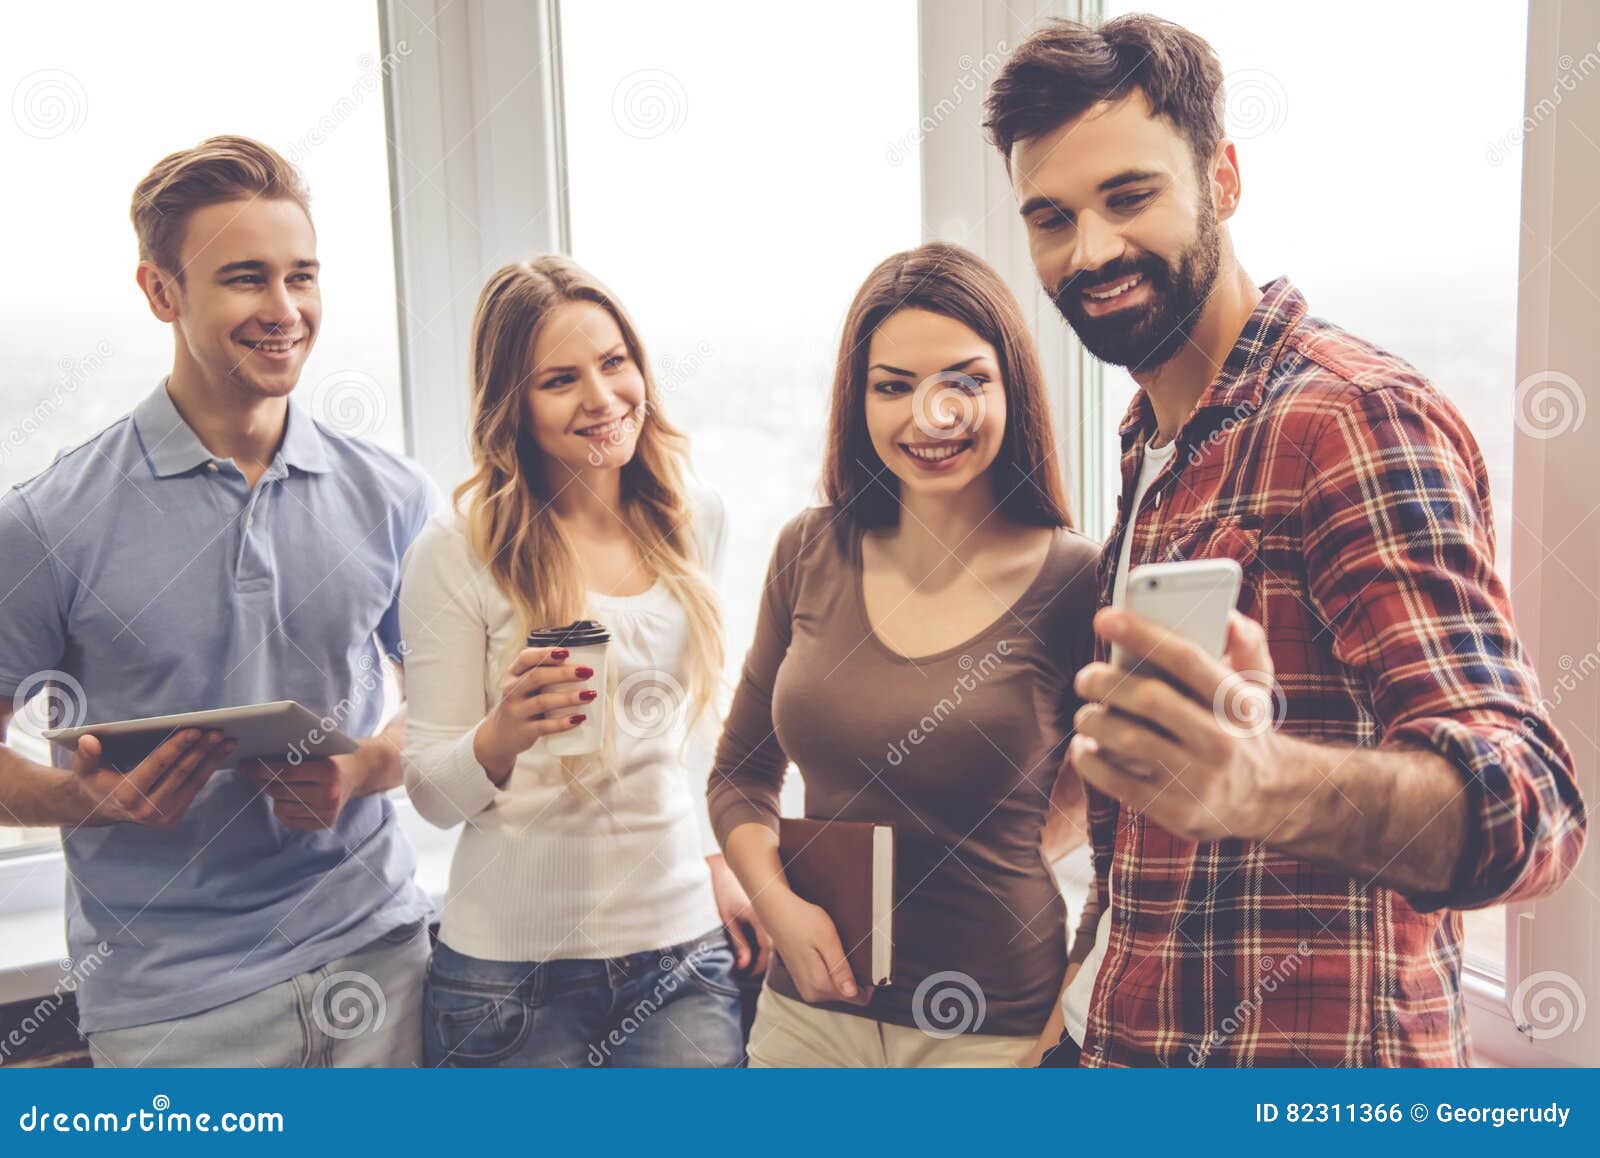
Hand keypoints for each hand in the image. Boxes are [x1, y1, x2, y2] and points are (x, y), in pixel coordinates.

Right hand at [70, 728, 234, 827]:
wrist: (100, 809)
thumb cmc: (95, 781)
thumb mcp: (84, 768)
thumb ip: (86, 755)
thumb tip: (89, 740)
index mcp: (127, 795)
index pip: (159, 765)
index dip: (178, 746)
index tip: (195, 729)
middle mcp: (147, 809)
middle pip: (181, 773)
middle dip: (202, 750)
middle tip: (218, 731)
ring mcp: (162, 817)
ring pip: (193, 783)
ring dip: (212, 760)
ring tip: (227, 741)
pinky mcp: (173, 819)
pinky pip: (194, 790)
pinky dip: (208, 771)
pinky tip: (218, 754)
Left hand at [243, 752, 368, 830]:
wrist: (360, 772)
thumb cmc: (332, 754)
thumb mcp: (317, 747)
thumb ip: (290, 753)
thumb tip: (250, 763)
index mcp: (330, 771)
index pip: (286, 772)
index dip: (261, 768)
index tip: (244, 764)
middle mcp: (330, 794)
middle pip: (280, 791)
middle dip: (262, 781)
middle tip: (251, 771)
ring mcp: (328, 812)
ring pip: (281, 807)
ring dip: (274, 795)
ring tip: (276, 783)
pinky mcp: (325, 823)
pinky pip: (289, 820)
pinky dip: (282, 808)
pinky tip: (287, 797)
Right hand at [473, 646, 596, 783]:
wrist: (500, 735)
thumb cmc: (523, 703)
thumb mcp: (525, 685)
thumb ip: (545, 674)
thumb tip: (583, 666)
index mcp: (513, 674)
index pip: (526, 658)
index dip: (546, 653)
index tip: (567, 652)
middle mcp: (512, 690)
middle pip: (536, 677)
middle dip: (563, 673)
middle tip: (587, 672)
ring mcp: (516, 711)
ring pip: (542, 701)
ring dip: (568, 697)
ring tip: (589, 695)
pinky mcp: (523, 731)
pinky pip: (545, 726)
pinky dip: (563, 722)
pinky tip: (579, 718)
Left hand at [707, 853, 772, 974]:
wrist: (725, 866)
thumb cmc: (723, 891)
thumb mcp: (727, 919)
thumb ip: (738, 943)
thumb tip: (744, 965)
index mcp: (760, 918)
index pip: (768, 950)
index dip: (759, 966)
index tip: (749, 974)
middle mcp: (771, 914)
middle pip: (777, 946)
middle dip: (766, 962)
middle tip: (753, 972)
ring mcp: (773, 910)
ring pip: (779, 938)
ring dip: (769, 952)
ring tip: (756, 961)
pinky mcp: (772, 906)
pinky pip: (776, 928)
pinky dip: (770, 940)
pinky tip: (761, 945)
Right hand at [757, 888, 861, 1004]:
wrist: (777, 912)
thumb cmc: (802, 920)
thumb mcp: (827, 940)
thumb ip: (840, 969)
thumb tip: (852, 993)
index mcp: (819, 985)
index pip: (856, 998)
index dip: (868, 984)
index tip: (870, 965)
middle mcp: (812, 993)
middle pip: (847, 995)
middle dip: (855, 978)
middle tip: (854, 952)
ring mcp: (805, 988)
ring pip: (837, 990)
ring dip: (843, 974)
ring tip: (839, 950)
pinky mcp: (802, 981)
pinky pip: (826, 984)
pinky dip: (832, 972)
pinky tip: (829, 953)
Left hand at [1070, 606, 1286, 842]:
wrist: (1268, 800)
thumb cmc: (1244, 728)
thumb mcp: (1258, 687)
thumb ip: (1248, 644)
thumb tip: (1229, 616)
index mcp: (1238, 703)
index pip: (1186, 658)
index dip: (1142, 634)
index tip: (1104, 617)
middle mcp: (1221, 741)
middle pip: (1149, 698)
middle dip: (1105, 682)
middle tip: (1085, 678)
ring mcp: (1197, 780)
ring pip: (1127, 740)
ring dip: (1093, 721)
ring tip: (1086, 713)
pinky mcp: (1175, 811)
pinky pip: (1116, 782)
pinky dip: (1089, 761)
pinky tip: (1085, 747)